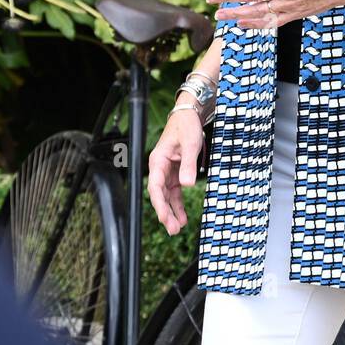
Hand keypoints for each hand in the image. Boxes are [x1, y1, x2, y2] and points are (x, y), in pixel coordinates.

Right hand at [147, 98, 204, 235]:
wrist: (189, 115)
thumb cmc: (186, 126)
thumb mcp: (190, 144)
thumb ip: (188, 164)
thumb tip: (187, 185)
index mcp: (158, 161)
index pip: (155, 187)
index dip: (159, 204)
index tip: (165, 218)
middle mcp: (160, 168)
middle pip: (160, 195)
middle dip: (165, 213)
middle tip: (173, 229)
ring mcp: (167, 171)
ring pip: (167, 196)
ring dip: (172, 211)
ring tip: (178, 228)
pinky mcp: (176, 172)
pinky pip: (175, 192)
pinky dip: (178, 204)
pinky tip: (183, 217)